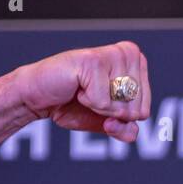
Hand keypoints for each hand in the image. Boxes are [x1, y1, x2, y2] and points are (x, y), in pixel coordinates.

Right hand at [12, 41, 150, 140]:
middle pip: (136, 110)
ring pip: (121, 106)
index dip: (120, 119)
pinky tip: (77, 86)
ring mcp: (113, 55)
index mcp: (137, 64)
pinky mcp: (95, 61)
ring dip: (98, 107)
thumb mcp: (107, 123)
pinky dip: (88, 102)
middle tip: (90, 97)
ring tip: (84, 90)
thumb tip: (129, 123)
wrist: (38, 98)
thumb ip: (126, 129)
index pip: (144, 111)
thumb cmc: (71, 105)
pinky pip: (103, 102)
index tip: (102, 104)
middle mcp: (129, 54)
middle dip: (110, 114)